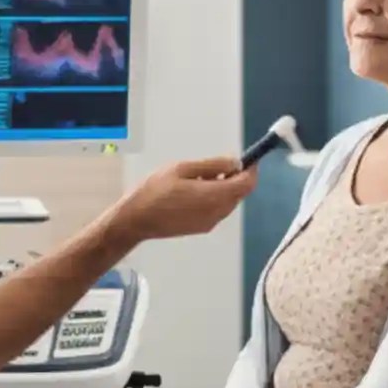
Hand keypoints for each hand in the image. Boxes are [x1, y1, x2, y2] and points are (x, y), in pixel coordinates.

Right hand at [110, 156, 256, 244]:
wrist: (136, 219)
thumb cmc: (154, 190)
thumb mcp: (182, 168)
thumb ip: (212, 165)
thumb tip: (235, 163)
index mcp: (213, 196)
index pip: (246, 184)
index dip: (251, 170)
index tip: (248, 159)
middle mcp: (217, 212)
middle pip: (239, 194)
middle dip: (237, 178)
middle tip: (219, 165)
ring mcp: (210, 223)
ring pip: (229, 202)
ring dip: (225, 188)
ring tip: (200, 177)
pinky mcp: (202, 228)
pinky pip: (218, 210)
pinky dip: (216, 198)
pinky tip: (195, 191)